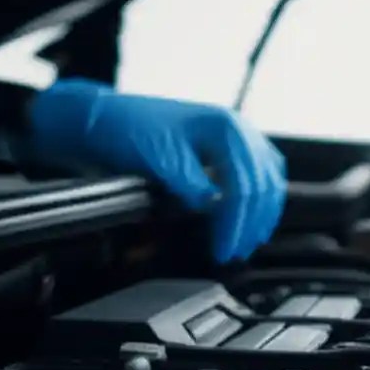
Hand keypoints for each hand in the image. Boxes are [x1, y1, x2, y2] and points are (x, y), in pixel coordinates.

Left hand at [29, 79, 285, 262]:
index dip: (236, 222)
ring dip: (260, 215)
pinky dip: (258, 200)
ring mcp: (235, 138)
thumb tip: (212, 207)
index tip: (224, 249)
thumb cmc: (126, 130)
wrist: (102, 118)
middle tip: (234, 252)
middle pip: (262, 184)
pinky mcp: (227, 149)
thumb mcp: (159, 160)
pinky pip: (258, 176)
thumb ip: (190, 184)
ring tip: (246, 242)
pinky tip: (252, 217)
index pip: (244, 185)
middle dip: (251, 223)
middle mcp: (237, 129)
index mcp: (225, 127)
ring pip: (267, 181)